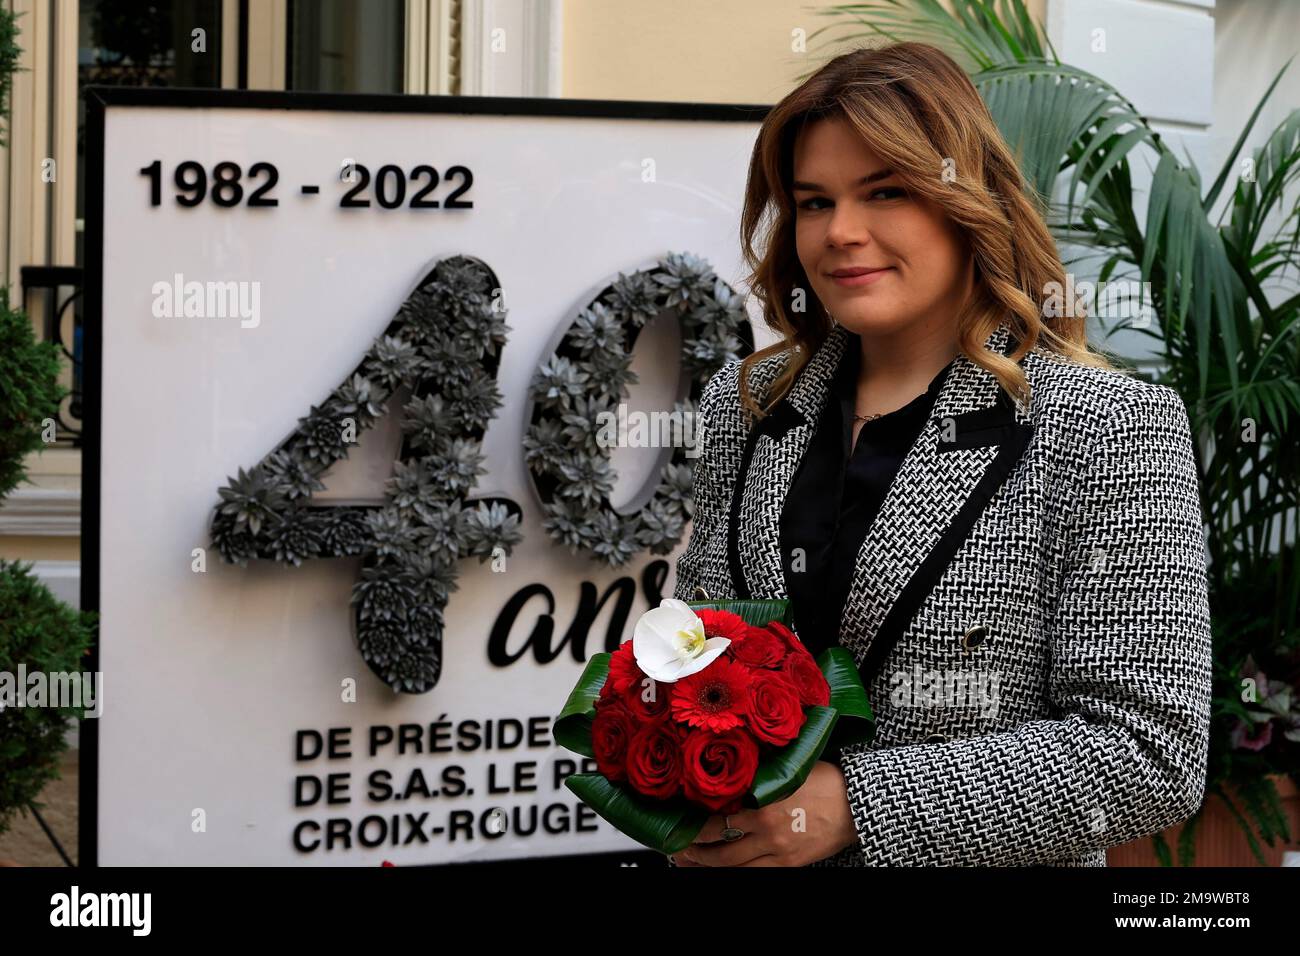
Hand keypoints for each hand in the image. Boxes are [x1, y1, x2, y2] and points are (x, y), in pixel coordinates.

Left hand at [671, 760, 857, 866]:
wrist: (858, 804)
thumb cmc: (825, 781)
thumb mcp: (787, 770)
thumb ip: (758, 776)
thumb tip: (728, 775)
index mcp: (764, 801)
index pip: (717, 815)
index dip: (694, 822)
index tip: (678, 821)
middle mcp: (767, 829)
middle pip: (718, 845)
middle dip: (694, 849)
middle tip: (677, 847)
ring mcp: (778, 850)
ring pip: (732, 865)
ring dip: (708, 864)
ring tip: (691, 861)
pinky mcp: (789, 864)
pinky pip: (754, 874)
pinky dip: (735, 871)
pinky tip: (723, 869)